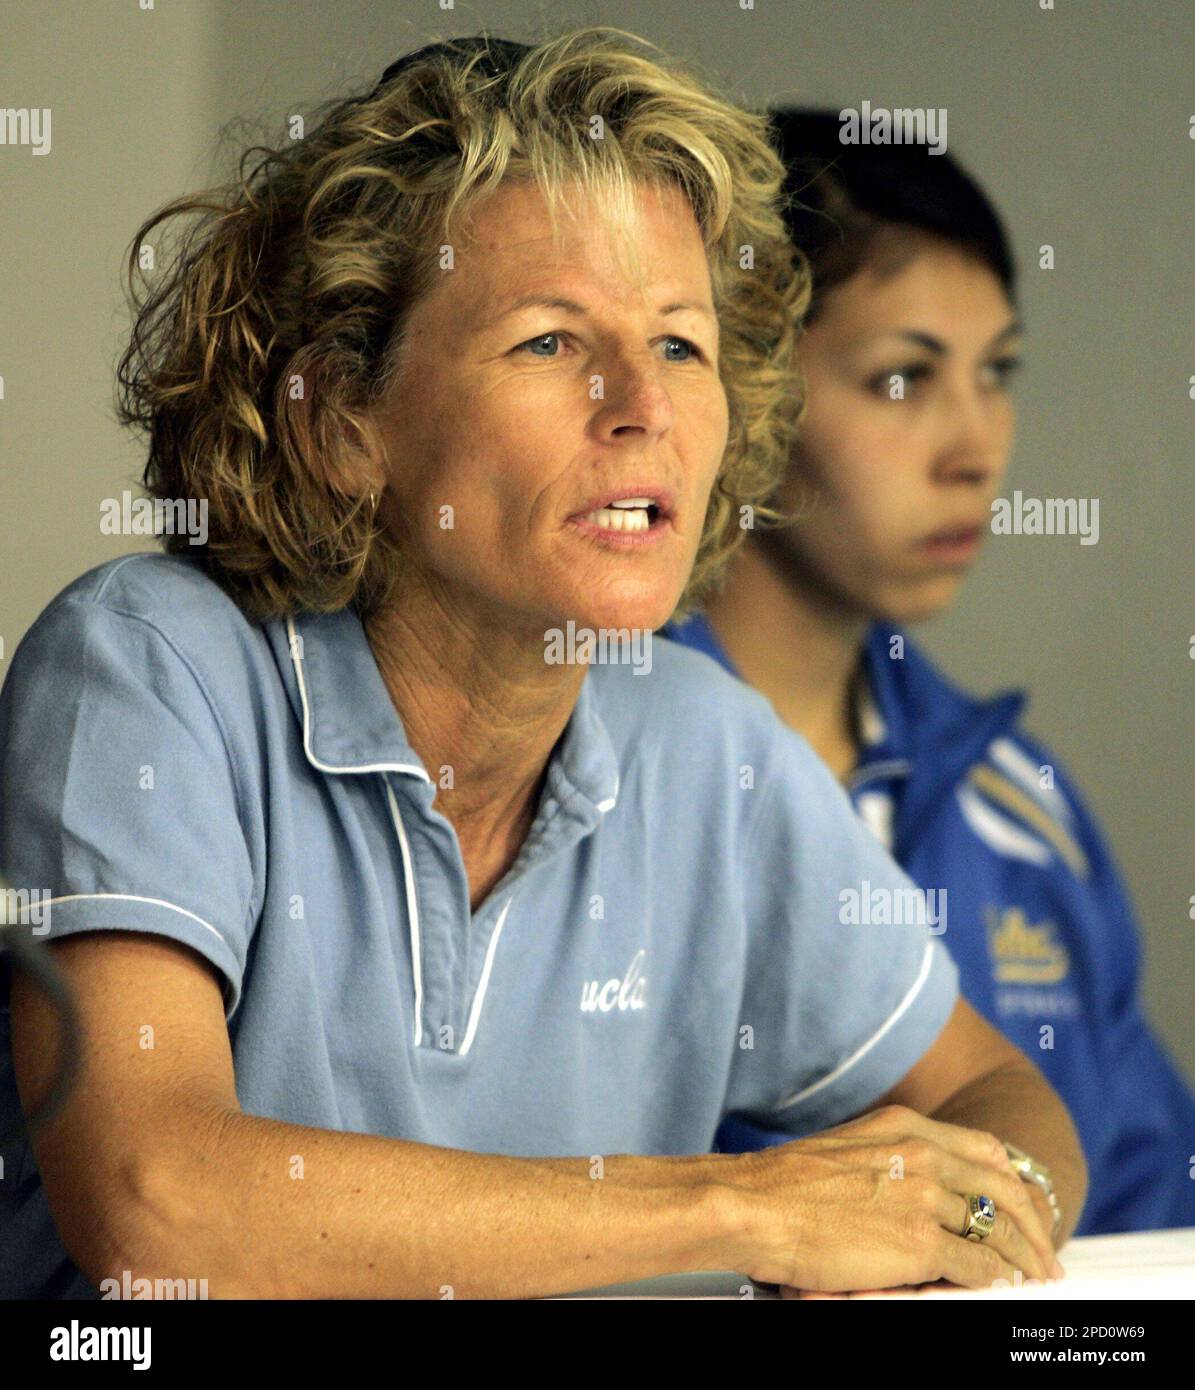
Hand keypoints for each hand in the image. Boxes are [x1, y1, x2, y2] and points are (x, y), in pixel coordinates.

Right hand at [723, 1104, 1061, 1293]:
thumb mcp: (846, 1151)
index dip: (1011, 1181)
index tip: (1022, 1205)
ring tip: (1034, 1277)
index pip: (982, 1149)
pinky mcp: (918, 1240)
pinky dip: (994, 1280)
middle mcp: (922, 1152)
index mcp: (903, 1126)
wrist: (752, 1203)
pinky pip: (977, 1265)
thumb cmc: (782, 1185)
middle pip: (1003, 1186)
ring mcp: (924, 1195)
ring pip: (998, 1228)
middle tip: (1044, 1251)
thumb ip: (887, 1161)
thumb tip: (913, 1190)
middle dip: (1032, 1223)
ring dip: (1022, 1257)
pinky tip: (999, 1289)